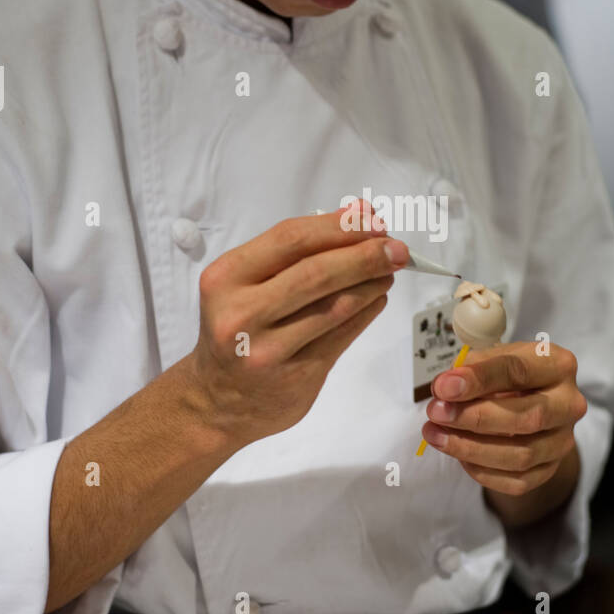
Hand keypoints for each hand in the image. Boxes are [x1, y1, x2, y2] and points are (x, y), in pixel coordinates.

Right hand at [186, 205, 408, 447]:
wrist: (217, 400)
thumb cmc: (237, 329)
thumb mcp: (247, 283)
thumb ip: (298, 249)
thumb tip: (359, 213)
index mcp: (226, 278)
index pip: (291, 239)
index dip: (339, 227)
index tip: (372, 220)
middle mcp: (242, 314)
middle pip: (317, 273)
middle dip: (364, 255)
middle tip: (396, 249)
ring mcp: (268, 350)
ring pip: (335, 306)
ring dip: (372, 284)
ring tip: (389, 271)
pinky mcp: (296, 376)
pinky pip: (343, 336)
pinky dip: (367, 312)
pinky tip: (376, 299)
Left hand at [420, 341, 587, 502]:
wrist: (532, 403)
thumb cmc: (508, 376)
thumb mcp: (494, 357)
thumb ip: (472, 368)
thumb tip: (446, 389)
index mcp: (558, 364)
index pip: (519, 371)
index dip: (478, 380)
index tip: (443, 387)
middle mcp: (570, 404)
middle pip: (527, 417)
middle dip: (474, 417)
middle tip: (436, 412)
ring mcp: (564, 440)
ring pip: (521, 455)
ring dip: (470, 447)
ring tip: (435, 434)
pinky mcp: (551, 468)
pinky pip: (517, 481)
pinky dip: (482, 470)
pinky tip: (458, 454)